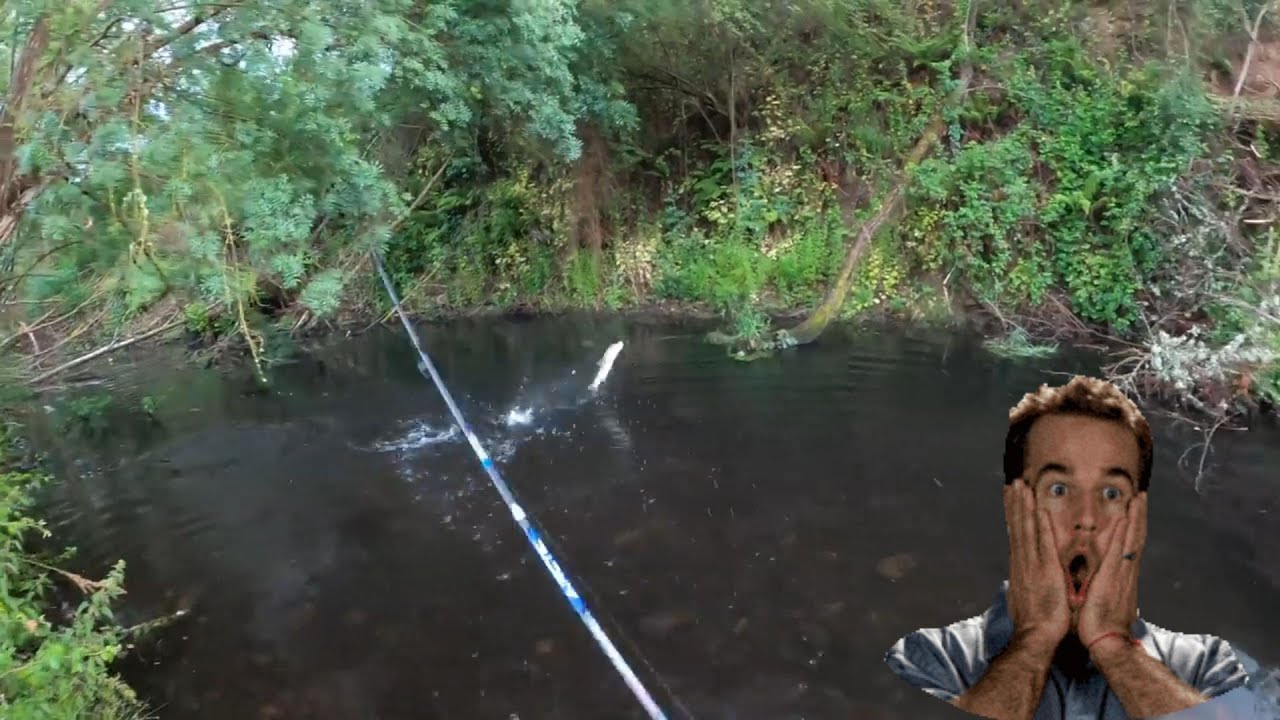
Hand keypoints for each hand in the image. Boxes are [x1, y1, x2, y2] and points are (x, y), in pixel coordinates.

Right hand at [1003, 478, 1070, 655]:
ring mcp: (1032, 565)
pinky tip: (1038, 508)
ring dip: (1023, 506)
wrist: (1036, 637)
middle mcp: (1022, 561)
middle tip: (1013, 482)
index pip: (1016, 534)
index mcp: (1020, 566)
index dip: (1013, 514)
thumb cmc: (1036, 623)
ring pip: (1026, 529)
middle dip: (1015, 503)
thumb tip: (1024, 576)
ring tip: (1021, 486)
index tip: (1011, 497)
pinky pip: (1042, 542)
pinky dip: (1040, 524)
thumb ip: (1027, 582)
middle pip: (1017, 526)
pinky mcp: (1045, 570)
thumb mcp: (1029, 597)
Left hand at [1078, 491, 1146, 651]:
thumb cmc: (1102, 626)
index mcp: (1122, 577)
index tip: (1134, 510)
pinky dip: (1122, 534)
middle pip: (1135, 538)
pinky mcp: (1112, 578)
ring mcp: (1121, 574)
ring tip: (1138, 498)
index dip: (1132, 527)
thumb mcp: (1104, 602)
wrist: (1107, 643)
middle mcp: (1126, 572)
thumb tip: (1105, 584)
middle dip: (1139, 516)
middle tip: (1141, 495)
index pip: (1129, 546)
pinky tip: (1125, 518)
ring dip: (1135, 518)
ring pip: (1131, 540)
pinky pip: (1118, 550)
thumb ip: (1106, 589)